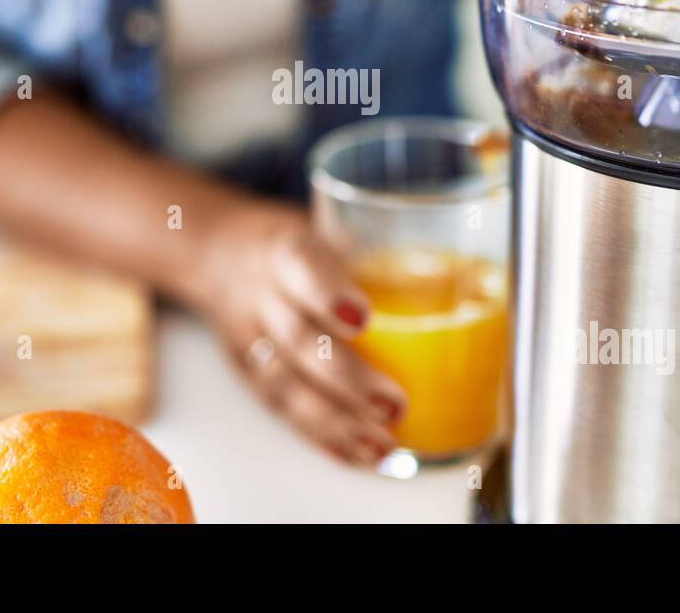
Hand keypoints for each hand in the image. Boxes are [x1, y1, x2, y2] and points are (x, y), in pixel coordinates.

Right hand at [192, 201, 405, 464]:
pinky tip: (355, 452)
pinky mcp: (245, 370)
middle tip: (394, 403)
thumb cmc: (292, 244)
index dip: (329, 294)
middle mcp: (263, 293)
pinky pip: (280, 407)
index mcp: (286, 248)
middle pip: (299, 339)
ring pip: (286, 384)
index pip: (303, 268)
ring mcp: (249, 335)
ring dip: (337, 420)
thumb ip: (374, 253)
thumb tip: (462, 283)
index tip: (362, 318)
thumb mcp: (326, 226)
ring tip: (381, 442)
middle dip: (348, 378)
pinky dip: (320, 434)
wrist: (217, 252)